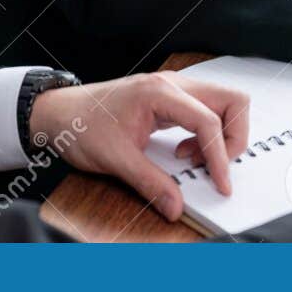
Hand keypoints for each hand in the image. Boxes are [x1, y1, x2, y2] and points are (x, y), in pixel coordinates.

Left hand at [27, 71, 248, 221]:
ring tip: (194, 160)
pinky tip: (183, 152)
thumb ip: (150, 183)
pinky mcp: (169, 99)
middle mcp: (172, 84)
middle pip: (229, 100)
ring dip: (219, 135)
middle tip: (216, 167)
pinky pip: (204, 111)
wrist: (58, 113)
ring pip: (221, 103)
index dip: (220, 156)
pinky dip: (205, 134)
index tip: (221, 184)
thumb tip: (176, 207)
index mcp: (160, 92)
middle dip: (233, 136)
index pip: (208, 120)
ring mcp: (172, 89)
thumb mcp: (115, 159)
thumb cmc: (81, 126)